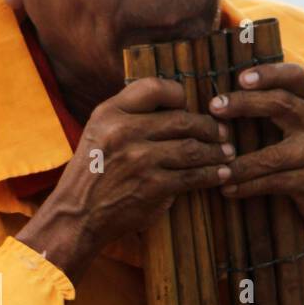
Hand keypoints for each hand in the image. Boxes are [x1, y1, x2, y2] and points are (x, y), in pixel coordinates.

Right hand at [18, 75, 233, 283]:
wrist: (76, 216)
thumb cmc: (90, 174)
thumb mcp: (98, 134)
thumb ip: (128, 117)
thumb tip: (174, 108)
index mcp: (110, 113)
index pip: (154, 88)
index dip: (179, 95)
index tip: (190, 105)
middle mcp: (124, 132)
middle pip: (182, 119)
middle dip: (209, 127)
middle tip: (222, 133)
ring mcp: (140, 159)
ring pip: (192, 148)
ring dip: (216, 151)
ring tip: (227, 153)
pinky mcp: (152, 186)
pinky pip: (192, 176)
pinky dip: (212, 174)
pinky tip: (221, 174)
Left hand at [210, 62, 303, 230]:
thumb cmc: (300, 155)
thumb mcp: (294, 126)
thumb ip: (270, 110)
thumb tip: (219, 100)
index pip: (294, 77)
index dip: (268, 73)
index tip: (240, 78)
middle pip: (281, 104)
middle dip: (244, 103)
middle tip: (214, 106)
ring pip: (273, 155)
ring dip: (239, 163)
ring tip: (214, 165)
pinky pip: (275, 182)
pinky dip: (248, 186)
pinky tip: (228, 189)